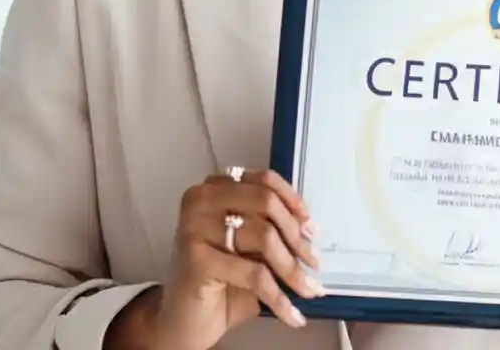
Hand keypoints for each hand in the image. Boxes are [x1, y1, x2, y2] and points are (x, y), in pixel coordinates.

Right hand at [108, 169, 322, 349]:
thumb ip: (271, 227)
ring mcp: (194, 227)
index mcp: (214, 188)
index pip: (264, 180)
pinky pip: (253, 273)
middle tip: (313, 262)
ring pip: (263, 236)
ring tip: (309, 289)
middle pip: (266, 203)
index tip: (312, 228)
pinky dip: (278, 296)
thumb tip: (310, 229)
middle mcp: (201, 200)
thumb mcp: (249, 245)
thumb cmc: (220, 279)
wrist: (185, 319)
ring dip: (292, 268)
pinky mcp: (195, 259)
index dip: (293, 201)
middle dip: (296, 235)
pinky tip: (291, 314)